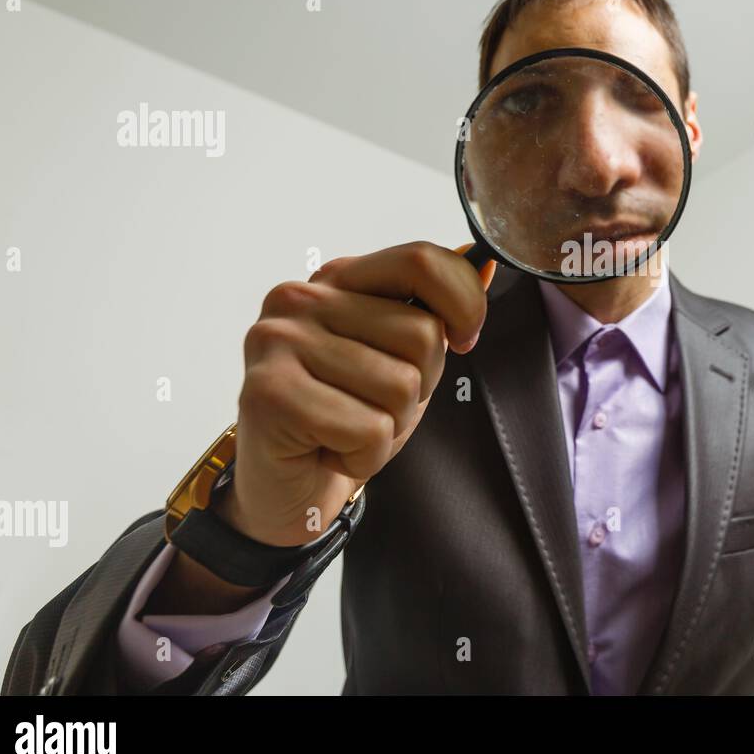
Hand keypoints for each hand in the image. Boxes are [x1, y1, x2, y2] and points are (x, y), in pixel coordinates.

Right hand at [224, 241, 495, 547]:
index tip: (463, 340)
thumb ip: (435, 312)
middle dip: (418, 388)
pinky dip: (364, 459)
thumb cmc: (347, 421)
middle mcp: (300, 298)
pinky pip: (368, 430)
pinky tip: (328, 453)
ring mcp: (278, 341)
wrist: (287, 491)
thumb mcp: (403, 360)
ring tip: (347, 432)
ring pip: (400, 387)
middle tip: (372, 408)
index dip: (465, 305)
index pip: (422, 262)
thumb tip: (485, 265)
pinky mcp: (268, 393)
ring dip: (389, 429)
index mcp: (336, 279)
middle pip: (421, 334)